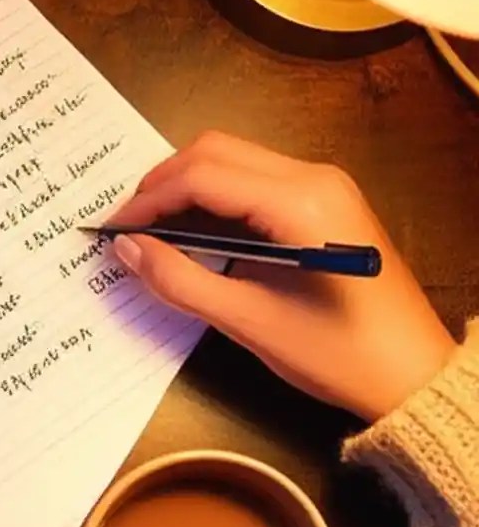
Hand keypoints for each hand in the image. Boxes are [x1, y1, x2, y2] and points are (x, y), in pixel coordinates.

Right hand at [107, 131, 456, 421]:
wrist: (414, 375)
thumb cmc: (340, 354)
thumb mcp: (251, 321)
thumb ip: (181, 280)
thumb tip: (127, 249)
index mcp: (300, 203)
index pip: (202, 176)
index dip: (149, 200)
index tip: (113, 229)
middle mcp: (314, 179)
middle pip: (215, 152)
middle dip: (163, 184)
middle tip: (128, 226)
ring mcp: (323, 186)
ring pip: (233, 159)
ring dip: (187, 188)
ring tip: (154, 232)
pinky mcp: (323, 201)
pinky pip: (254, 180)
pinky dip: (215, 198)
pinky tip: (193, 234)